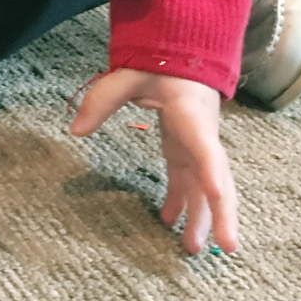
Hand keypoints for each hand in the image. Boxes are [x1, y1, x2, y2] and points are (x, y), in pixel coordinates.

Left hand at [69, 68, 238, 254]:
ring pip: (205, 185)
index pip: (204, 145)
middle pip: (217, 177)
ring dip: (201, 216)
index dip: (212, 171)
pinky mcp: (186, 148)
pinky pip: (187, 179)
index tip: (216, 194)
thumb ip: (102, 99)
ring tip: (190, 249)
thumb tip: (75, 131)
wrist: (181, 51)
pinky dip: (181, 201)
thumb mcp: (127, 74)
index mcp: (191, 113)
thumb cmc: (159, 61)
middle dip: (221, 212)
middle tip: (225, 247)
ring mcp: (197, 144)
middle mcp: (202, 133)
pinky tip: (167, 221)